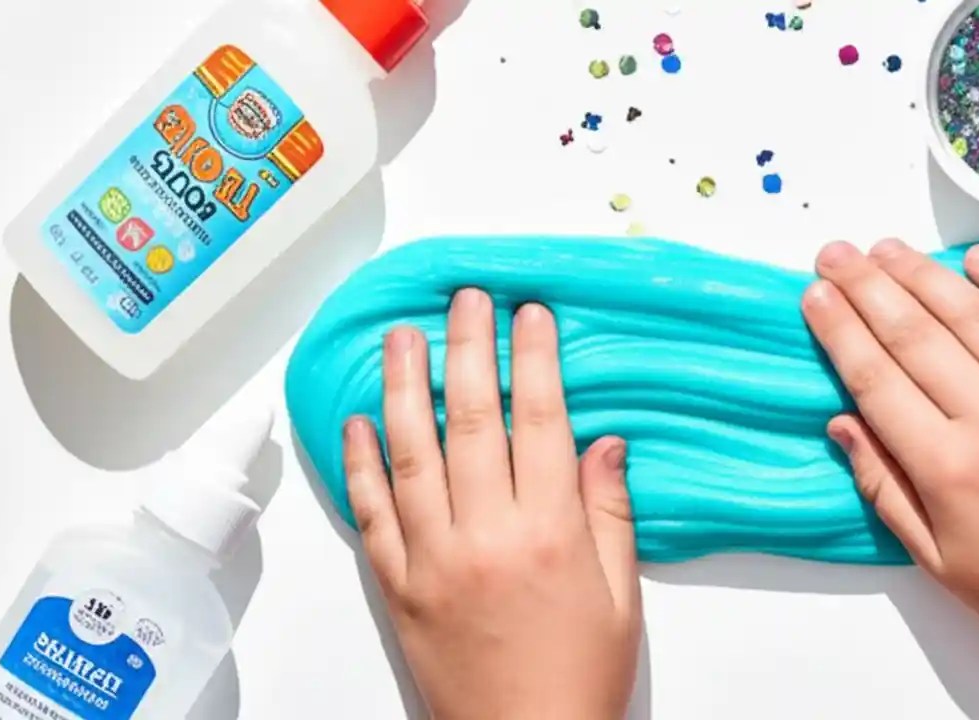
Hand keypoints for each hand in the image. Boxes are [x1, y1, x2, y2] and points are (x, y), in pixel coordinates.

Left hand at [342, 289, 641, 719]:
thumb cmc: (579, 677)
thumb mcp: (622, 598)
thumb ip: (608, 512)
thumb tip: (603, 440)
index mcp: (548, 533)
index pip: (540, 421)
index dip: (534, 358)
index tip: (529, 312)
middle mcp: (485, 535)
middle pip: (471, 420)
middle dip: (468, 348)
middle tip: (465, 299)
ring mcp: (432, 559)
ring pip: (410, 453)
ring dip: (403, 387)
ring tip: (402, 337)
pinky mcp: (397, 586)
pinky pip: (370, 513)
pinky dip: (359, 463)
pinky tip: (356, 421)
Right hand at [802, 239, 978, 717]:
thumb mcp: (930, 553)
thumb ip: (881, 483)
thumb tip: (841, 421)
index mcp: (947, 466)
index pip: (876, 378)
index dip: (839, 331)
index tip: (814, 295)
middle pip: (916, 335)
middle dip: (867, 288)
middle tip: (835, 254)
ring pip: (974, 316)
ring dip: (924, 275)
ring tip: (886, 248)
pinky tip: (976, 258)